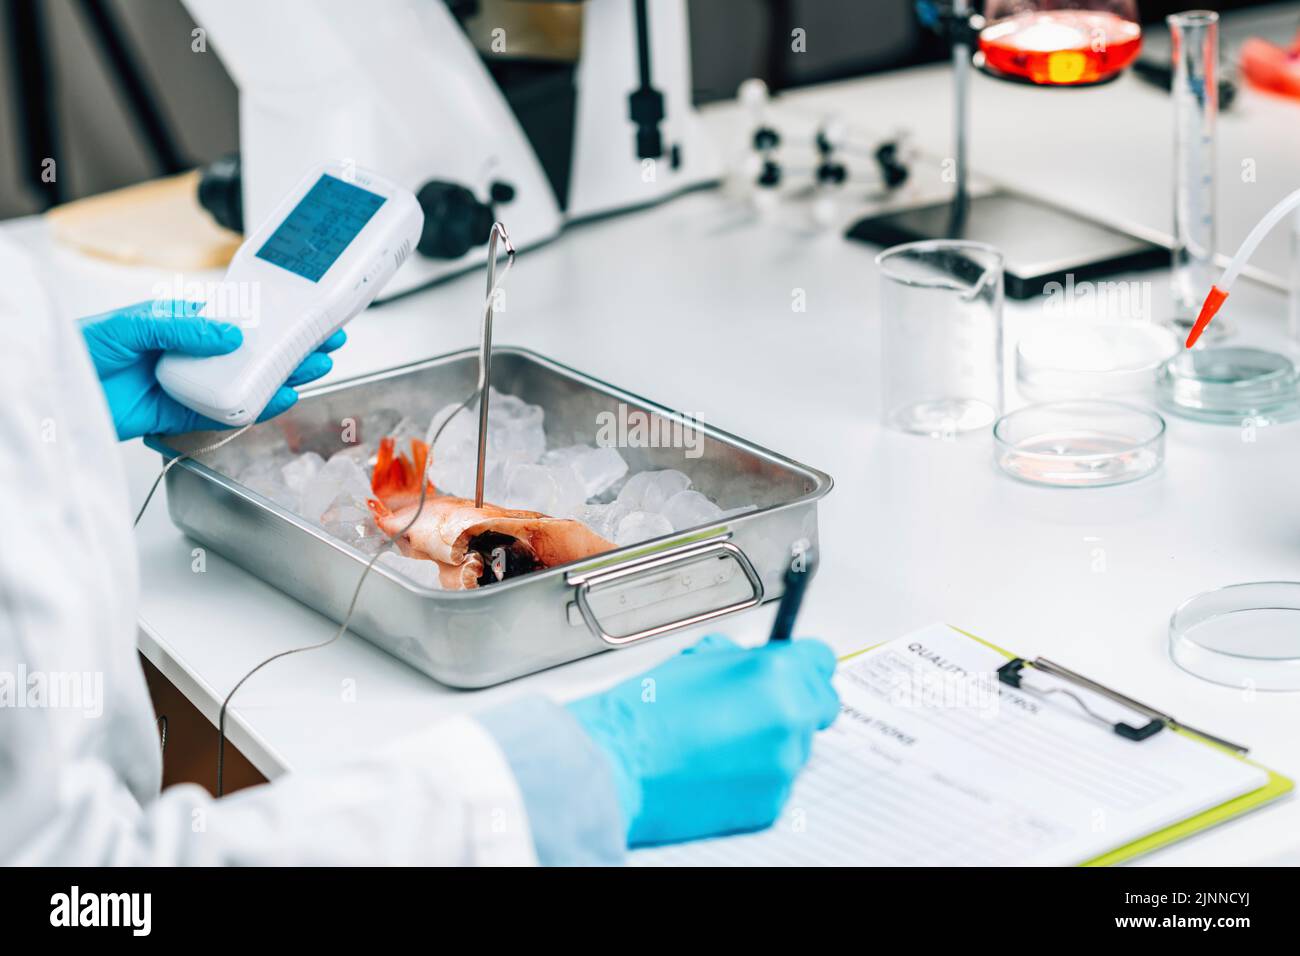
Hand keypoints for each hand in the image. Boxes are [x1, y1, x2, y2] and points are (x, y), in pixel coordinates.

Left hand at [80, 300, 345, 439]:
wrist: (57, 391)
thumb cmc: (83, 346)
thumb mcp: (133, 322)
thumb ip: (182, 326)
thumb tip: (229, 335)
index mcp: (184, 322)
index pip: (241, 317)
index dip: (276, 317)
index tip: (306, 314)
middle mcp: (193, 353)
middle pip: (254, 351)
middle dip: (292, 347)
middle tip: (325, 344)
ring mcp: (191, 384)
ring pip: (247, 382)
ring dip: (282, 376)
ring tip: (312, 369)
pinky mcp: (182, 416)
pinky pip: (226, 413)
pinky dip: (254, 407)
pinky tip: (279, 398)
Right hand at [568, 634, 838, 846]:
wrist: (619, 765)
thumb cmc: (646, 711)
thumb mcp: (699, 656)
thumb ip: (746, 658)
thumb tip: (762, 664)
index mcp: (776, 674)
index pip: (822, 661)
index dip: (803, 665)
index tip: (792, 671)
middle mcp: (790, 719)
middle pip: (820, 706)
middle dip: (794, 703)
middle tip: (755, 708)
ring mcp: (784, 766)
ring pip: (798, 745)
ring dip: (772, 741)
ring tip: (722, 740)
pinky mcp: (772, 804)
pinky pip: (778, 781)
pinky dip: (757, 775)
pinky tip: (718, 766)